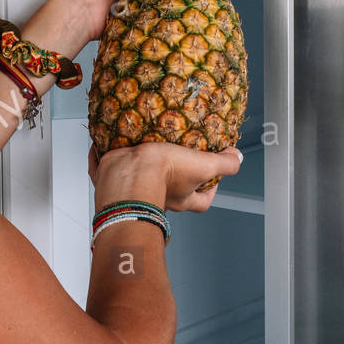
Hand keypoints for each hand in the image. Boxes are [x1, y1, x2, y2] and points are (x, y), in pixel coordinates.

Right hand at [88, 140, 242, 213]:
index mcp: (182, 198)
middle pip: (172, 190)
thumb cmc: (164, 173)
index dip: (212, 189)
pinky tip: (106, 143)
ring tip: (144, 144)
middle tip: (177, 156)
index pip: (204, 201)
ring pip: (140, 179)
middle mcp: (159, 197)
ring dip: (143, 167)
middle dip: (175, 176)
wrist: (128, 173)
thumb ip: (225, 165)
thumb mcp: (204, 165)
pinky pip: (108, 168)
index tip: (216, 176)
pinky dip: (106, 158)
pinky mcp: (113, 177)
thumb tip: (237, 158)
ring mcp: (134, 188)